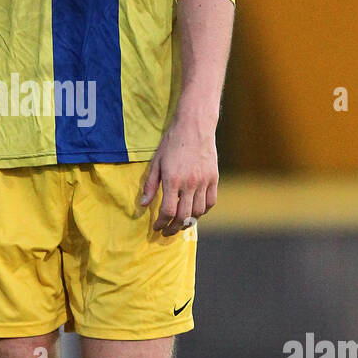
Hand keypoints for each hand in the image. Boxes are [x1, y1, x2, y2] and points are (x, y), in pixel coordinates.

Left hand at [140, 111, 218, 235]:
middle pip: (183, 216)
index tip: (157, 226)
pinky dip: (203, 210)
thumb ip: (151, 185)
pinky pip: (211, 202)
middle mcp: (190, 183)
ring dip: (188, 221)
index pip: (168, 211)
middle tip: (167, 231)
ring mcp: (204, 181)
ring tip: (180, 223)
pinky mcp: (214, 178)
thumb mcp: (156, 162)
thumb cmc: (172, 142)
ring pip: (198, 212)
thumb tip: (143, 204)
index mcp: (173, 180)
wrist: (194, 126)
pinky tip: (195, 211)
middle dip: (173, 228)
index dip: (161, 223)